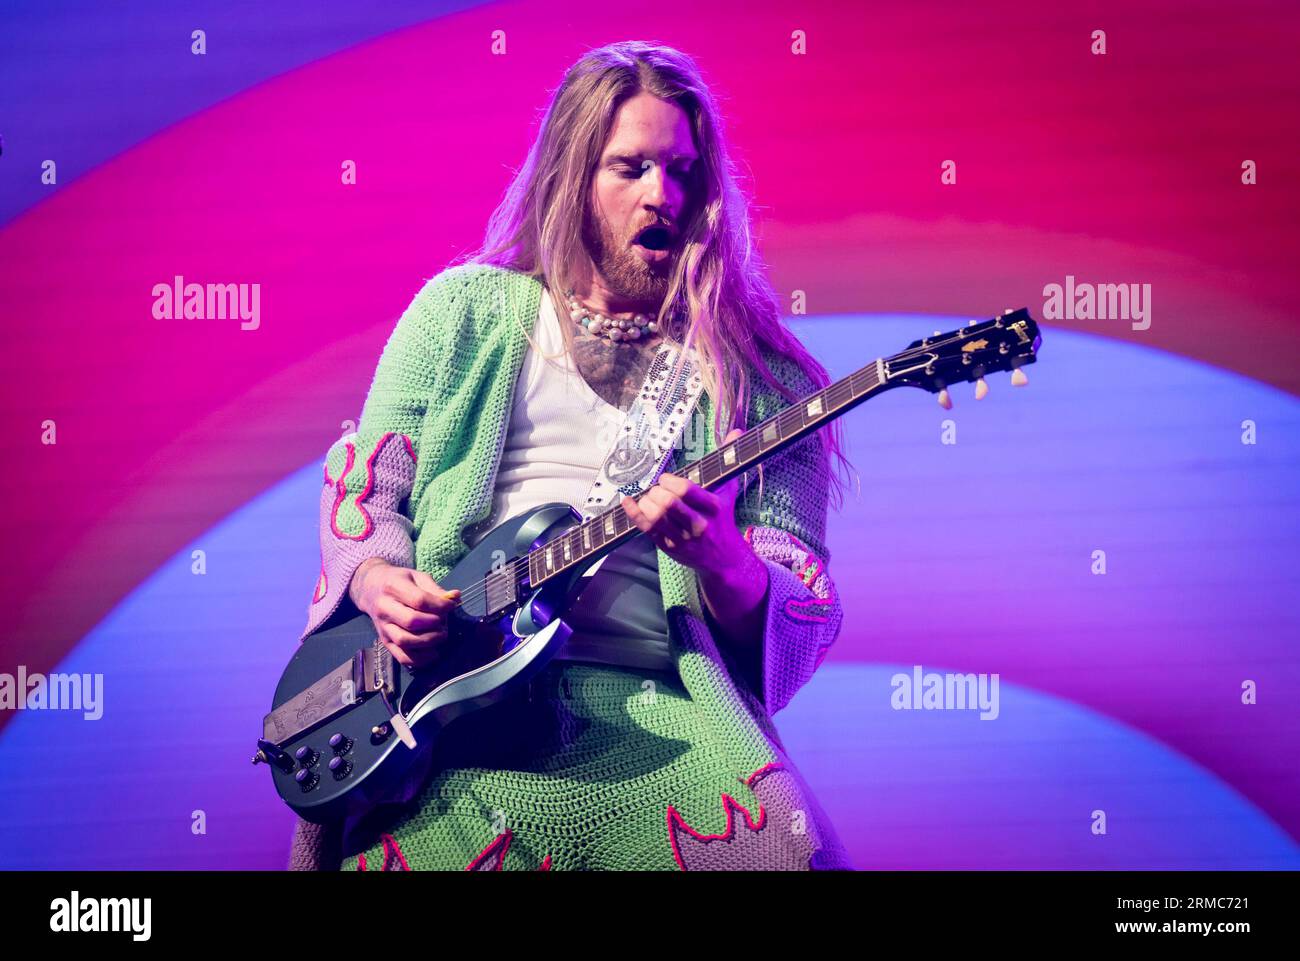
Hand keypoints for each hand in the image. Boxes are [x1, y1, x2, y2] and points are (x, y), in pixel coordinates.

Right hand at [349, 559, 459, 668]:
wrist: (371, 588)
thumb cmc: (399, 581)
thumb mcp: (416, 577)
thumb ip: (435, 588)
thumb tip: (455, 597)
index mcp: (393, 587)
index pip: (419, 600)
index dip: (440, 606)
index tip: (451, 606)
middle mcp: (384, 608)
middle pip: (411, 621)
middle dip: (434, 623)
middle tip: (444, 621)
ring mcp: (383, 627)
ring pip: (405, 641)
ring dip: (429, 641)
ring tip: (441, 634)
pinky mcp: (385, 641)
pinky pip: (401, 656)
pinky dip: (420, 659)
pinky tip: (433, 653)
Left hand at [620, 428, 749, 577]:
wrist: (724, 560)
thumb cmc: (723, 520)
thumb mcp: (728, 491)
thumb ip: (728, 461)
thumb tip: (737, 430)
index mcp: (713, 508)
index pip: (686, 491)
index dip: (670, 481)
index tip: (666, 479)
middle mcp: (698, 524)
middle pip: (668, 504)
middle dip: (657, 492)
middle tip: (657, 489)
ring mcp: (682, 538)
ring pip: (655, 517)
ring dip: (646, 502)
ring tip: (648, 497)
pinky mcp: (669, 548)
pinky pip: (647, 530)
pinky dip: (634, 514)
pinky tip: (628, 502)